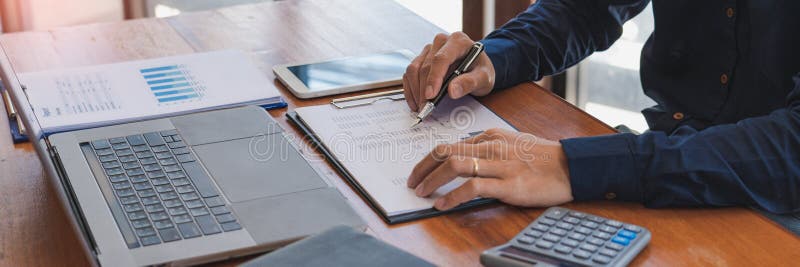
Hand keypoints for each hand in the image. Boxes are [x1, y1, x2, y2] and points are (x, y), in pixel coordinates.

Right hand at [403, 32, 495, 111]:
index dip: (434, 78)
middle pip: (426, 66)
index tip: (431, 96)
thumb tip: (452, 91)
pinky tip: (415, 101)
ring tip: (421, 106)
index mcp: (458, 41)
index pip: (441, 58)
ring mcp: (429, 50)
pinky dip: (411, 89)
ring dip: (415, 90)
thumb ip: (470, 83)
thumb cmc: (480, 70)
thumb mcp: (484, 78)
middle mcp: (441, 42)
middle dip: (424, 90)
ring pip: (414, 69)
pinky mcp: (421, 58)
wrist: (477, 67)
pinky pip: (409, 73)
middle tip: (426, 108)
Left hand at [407, 128, 573, 209]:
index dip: (430, 159)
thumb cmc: (544, 157)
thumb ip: (490, 147)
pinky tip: (443, 204)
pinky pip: (472, 187)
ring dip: (432, 180)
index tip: (419, 170)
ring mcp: (499, 165)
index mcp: (491, 137)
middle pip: (446, 152)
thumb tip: (466, 154)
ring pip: (454, 165)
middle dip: (423, 168)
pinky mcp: (508, 183)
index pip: (450, 144)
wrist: (571, 167)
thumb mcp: (514, 143)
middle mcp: (491, 147)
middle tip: (412, 182)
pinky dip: (452, 196)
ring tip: (422, 192)